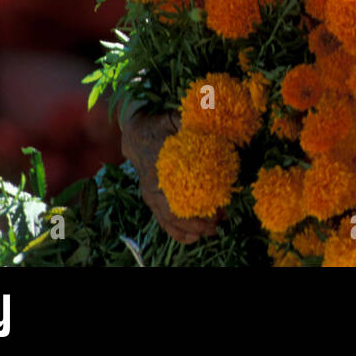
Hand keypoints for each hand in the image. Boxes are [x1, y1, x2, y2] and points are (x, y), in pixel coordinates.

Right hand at [120, 108, 218, 243]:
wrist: (135, 132)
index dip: (198, 207)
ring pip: (168, 221)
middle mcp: (152, 187)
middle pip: (174, 215)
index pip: (178, 196)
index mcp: (159, 169)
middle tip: (220, 223)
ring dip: (190, 229)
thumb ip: (189, 124)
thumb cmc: (159, 125)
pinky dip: (178, 231)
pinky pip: (163, 220)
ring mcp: (150, 195)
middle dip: (198, 223)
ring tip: (211, 231)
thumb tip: (213, 125)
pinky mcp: (152, 199)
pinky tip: (195, 236)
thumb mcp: (173, 119)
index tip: (218, 211)